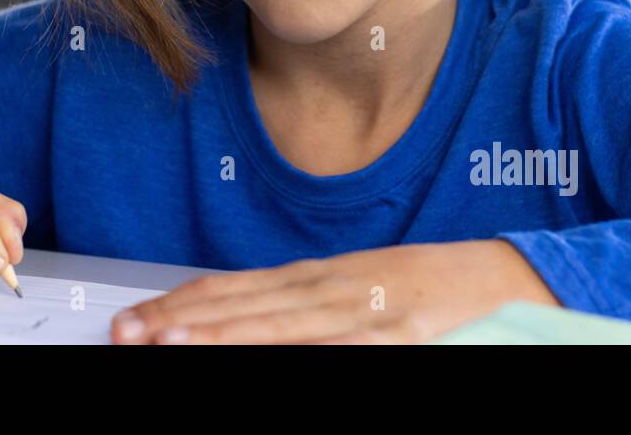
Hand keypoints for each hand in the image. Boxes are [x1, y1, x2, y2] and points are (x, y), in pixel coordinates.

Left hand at [110, 240, 558, 343]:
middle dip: (180, 320)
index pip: (233, 288)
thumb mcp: (356, 289)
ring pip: (275, 325)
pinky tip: (257, 352)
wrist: (504, 277)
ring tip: (167, 341)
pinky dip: (288, 349)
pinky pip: (333, 347)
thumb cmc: (428, 287)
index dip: (182, 303)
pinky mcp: (391, 337)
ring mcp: (359, 313)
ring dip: (219, 333)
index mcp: (316, 277)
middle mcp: (328, 289)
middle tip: (126, 331)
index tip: (138, 317)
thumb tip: (244, 315)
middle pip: (241, 304)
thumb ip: (304, 305)